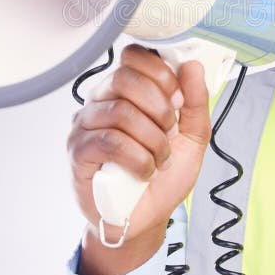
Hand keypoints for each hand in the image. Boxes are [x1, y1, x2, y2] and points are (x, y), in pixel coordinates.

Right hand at [67, 44, 210, 274]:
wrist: (146, 218)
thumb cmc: (164, 175)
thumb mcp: (192, 137)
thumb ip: (196, 101)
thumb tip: (193, 66)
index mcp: (126, 89)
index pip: (133, 56)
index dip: (160, 73)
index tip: (178, 100)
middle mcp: (101, 100)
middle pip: (124, 78)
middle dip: (158, 106)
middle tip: (169, 131)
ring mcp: (85, 124)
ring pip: (120, 112)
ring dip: (152, 139)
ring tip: (160, 159)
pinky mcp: (79, 151)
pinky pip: (109, 141)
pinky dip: (137, 157)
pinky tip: (145, 171)